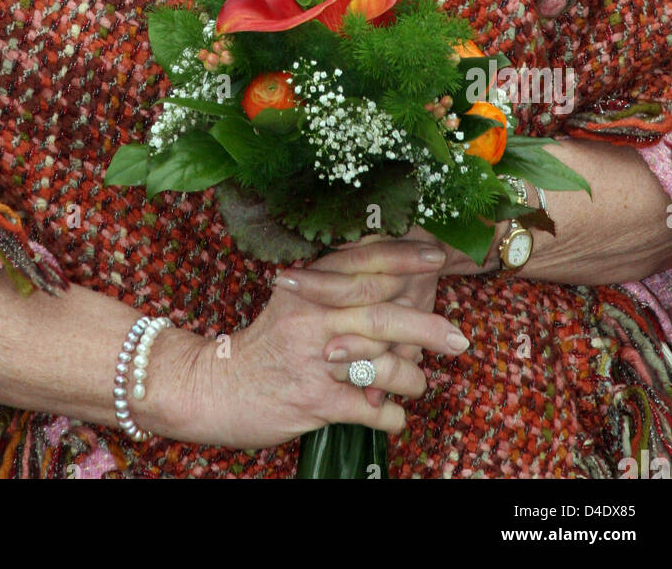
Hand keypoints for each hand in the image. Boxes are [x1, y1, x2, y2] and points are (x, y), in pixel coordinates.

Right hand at [168, 238, 467, 450]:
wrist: (213, 387)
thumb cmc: (263, 346)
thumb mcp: (291, 305)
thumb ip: (333, 291)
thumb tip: (390, 285)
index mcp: (307, 287)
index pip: (362, 265)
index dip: (402, 258)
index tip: (436, 256)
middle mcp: (311, 318)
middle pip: (380, 314)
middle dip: (426, 325)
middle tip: (458, 338)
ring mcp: (312, 360)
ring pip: (381, 364)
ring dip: (410, 378)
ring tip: (417, 384)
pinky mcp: (313, 401)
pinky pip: (369, 408)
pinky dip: (391, 415)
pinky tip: (394, 416)